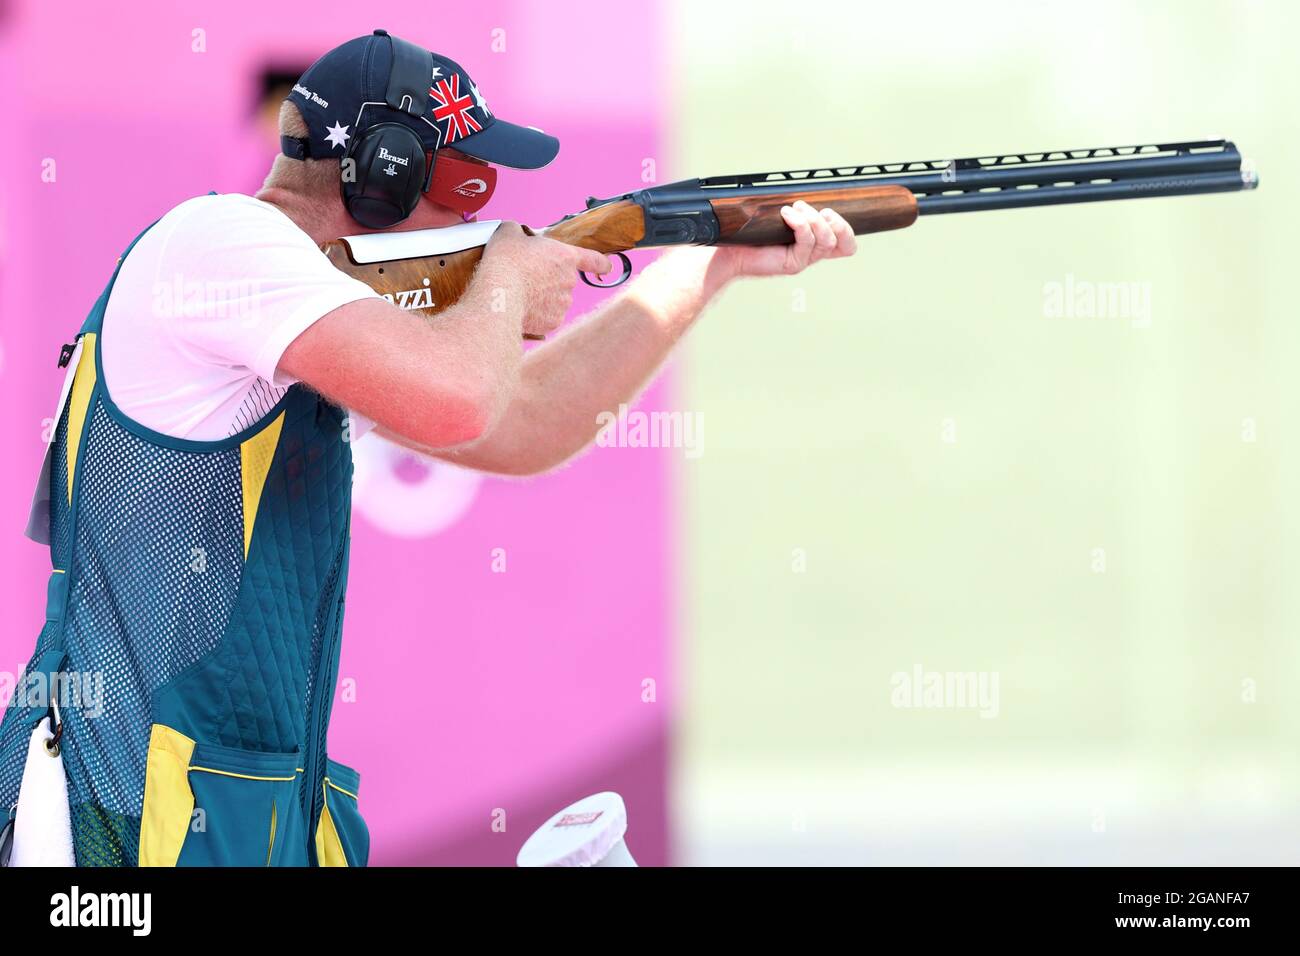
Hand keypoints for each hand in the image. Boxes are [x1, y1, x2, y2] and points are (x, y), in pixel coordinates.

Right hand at [480, 222, 612, 337]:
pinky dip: (536, 314)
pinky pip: (546, 317)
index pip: (593, 259)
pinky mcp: (552, 322)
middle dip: (549, 279)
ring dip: (542, 297)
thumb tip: (515, 232)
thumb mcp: (508, 234)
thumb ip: (517, 230)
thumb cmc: (505, 262)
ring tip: (519, 292)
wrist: (499, 295)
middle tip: (526, 276)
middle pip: (563, 280)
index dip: (601, 263)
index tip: (606, 266)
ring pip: (555, 300)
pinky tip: (520, 307)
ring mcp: (563, 304)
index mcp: (565, 256)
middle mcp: (570, 281)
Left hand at [711, 200, 857, 280]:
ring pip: (826, 240)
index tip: (829, 212)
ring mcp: (803, 259)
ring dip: (813, 218)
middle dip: (836, 221)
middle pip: (843, 242)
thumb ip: (799, 210)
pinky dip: (799, 223)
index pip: (846, 244)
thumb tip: (809, 195)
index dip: (847, 230)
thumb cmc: (753, 234)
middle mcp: (812, 253)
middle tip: (820, 210)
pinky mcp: (792, 263)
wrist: (732, 252)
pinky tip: (785, 214)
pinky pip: (806, 241)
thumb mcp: (781, 218)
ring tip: (794, 209)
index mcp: (814, 243)